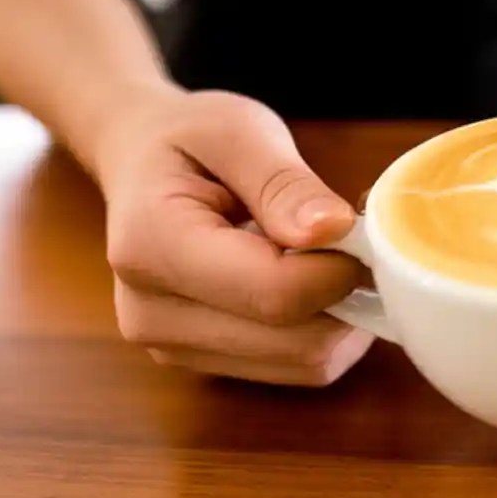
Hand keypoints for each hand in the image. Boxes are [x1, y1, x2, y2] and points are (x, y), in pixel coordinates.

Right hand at [98, 90, 374, 385]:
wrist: (140, 162)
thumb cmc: (189, 138)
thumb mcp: (238, 130)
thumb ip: (285, 183)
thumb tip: (333, 231)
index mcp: (151, 247)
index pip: (275, 294)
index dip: (339, 268)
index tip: (357, 230)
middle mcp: (151, 314)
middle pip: (297, 342)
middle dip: (345, 293)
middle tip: (349, 243)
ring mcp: (172, 348)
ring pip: (306, 363)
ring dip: (339, 315)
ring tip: (318, 257)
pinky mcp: (201, 363)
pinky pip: (295, 368)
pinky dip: (321, 329)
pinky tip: (303, 283)